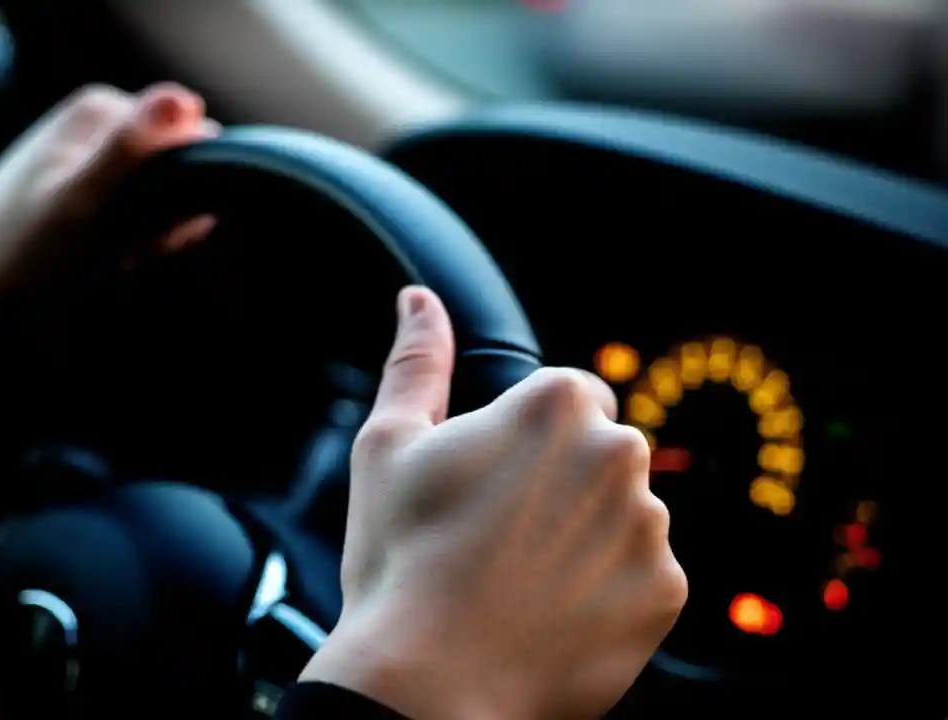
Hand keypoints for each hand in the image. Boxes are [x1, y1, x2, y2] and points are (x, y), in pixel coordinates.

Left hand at [0, 82, 219, 344]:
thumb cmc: (21, 251)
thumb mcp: (80, 200)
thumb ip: (129, 149)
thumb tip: (182, 99)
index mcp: (102, 108)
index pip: (193, 139)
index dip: (183, 189)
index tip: (147, 224)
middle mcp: (100, 119)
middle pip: (179, 168)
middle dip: (164, 215)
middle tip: (122, 245)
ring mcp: (94, 152)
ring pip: (163, 196)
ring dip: (149, 233)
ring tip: (110, 252)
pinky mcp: (89, 184)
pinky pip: (140, 211)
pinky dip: (133, 240)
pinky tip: (105, 255)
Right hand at [300, 287, 686, 718]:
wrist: (428, 682)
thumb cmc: (400, 558)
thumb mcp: (389, 445)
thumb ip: (416, 362)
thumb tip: (418, 303)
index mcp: (556, 404)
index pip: (567, 398)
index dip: (524, 440)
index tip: (490, 483)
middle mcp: (619, 454)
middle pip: (598, 455)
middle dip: (559, 485)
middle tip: (495, 535)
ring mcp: (649, 528)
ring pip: (621, 516)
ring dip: (584, 537)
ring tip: (516, 580)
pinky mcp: (666, 594)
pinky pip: (640, 577)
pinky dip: (604, 591)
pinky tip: (547, 612)